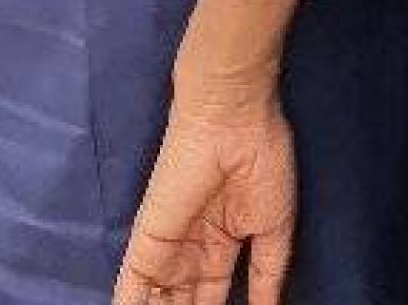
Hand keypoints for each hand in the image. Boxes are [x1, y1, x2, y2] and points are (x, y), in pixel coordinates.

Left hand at [113, 77, 294, 304]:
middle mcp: (191, 251)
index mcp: (221, 246)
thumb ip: (266, 276)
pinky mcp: (147, 242)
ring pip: (158, 301)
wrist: (235, 121)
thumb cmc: (262, 163)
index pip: (211, 298)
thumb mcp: (274, 229)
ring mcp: (167, 248)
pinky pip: (133, 288)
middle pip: (184, 303)